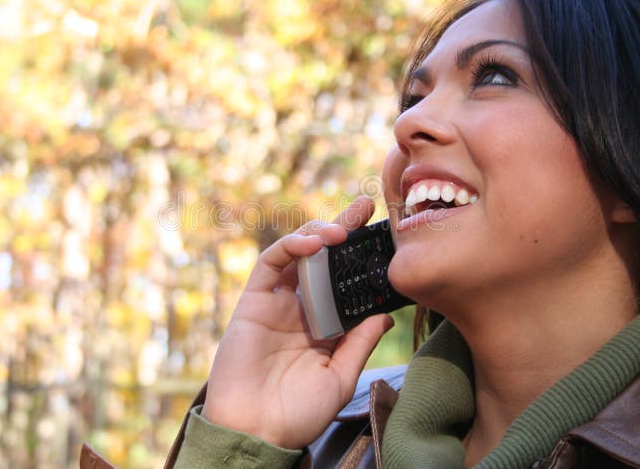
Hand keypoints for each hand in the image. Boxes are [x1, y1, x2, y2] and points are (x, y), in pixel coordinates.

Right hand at [201, 196, 393, 448]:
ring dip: (318, 233)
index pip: (346, 280)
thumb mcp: (341, 377)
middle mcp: (302, 308)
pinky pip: (271, 263)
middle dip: (343, 228)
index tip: (385, 234)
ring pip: (297, 252)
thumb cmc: (298, 413)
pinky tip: (312, 243)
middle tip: (366, 207)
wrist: (257, 432)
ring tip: (340, 230)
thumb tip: (385, 315)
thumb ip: (359, 343)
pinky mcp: (254, 300)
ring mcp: (277, 302)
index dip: (362, 256)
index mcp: (326, 325)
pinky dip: (290, 246)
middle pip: (323, 258)